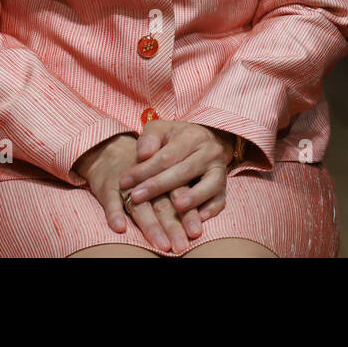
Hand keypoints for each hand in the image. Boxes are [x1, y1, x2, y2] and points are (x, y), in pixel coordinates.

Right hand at [74, 134, 198, 253]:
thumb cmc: (146, 163)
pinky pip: (110, 200)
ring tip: (162, 245)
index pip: (180, 195)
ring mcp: (127, 183)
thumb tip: (204, 213)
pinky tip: (120, 228)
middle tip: (182, 246)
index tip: (196, 233)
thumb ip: (185, 189)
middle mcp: (148, 180)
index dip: (188, 214)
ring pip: (140, 206)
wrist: (111, 149)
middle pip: (163, 205)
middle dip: (173, 226)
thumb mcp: (166, 168)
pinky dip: (114, 213)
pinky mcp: (107, 185)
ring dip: (151, 226)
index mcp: (167, 173)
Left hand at [118, 120, 232, 223]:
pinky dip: (211, 210)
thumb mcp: (160, 130)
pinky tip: (199, 218)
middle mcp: (209, 152)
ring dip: (193, 198)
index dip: (144, 170)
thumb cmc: (175, 139)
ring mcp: (219, 170)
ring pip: (209, 185)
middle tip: (135, 198)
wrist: (205, 141)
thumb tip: (142, 155)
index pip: (166, 156)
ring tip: (176, 207)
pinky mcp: (224, 187)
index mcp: (192, 137)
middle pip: (184, 171)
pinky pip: (221, 199)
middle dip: (158, 186)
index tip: (123, 182)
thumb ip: (148, 139)